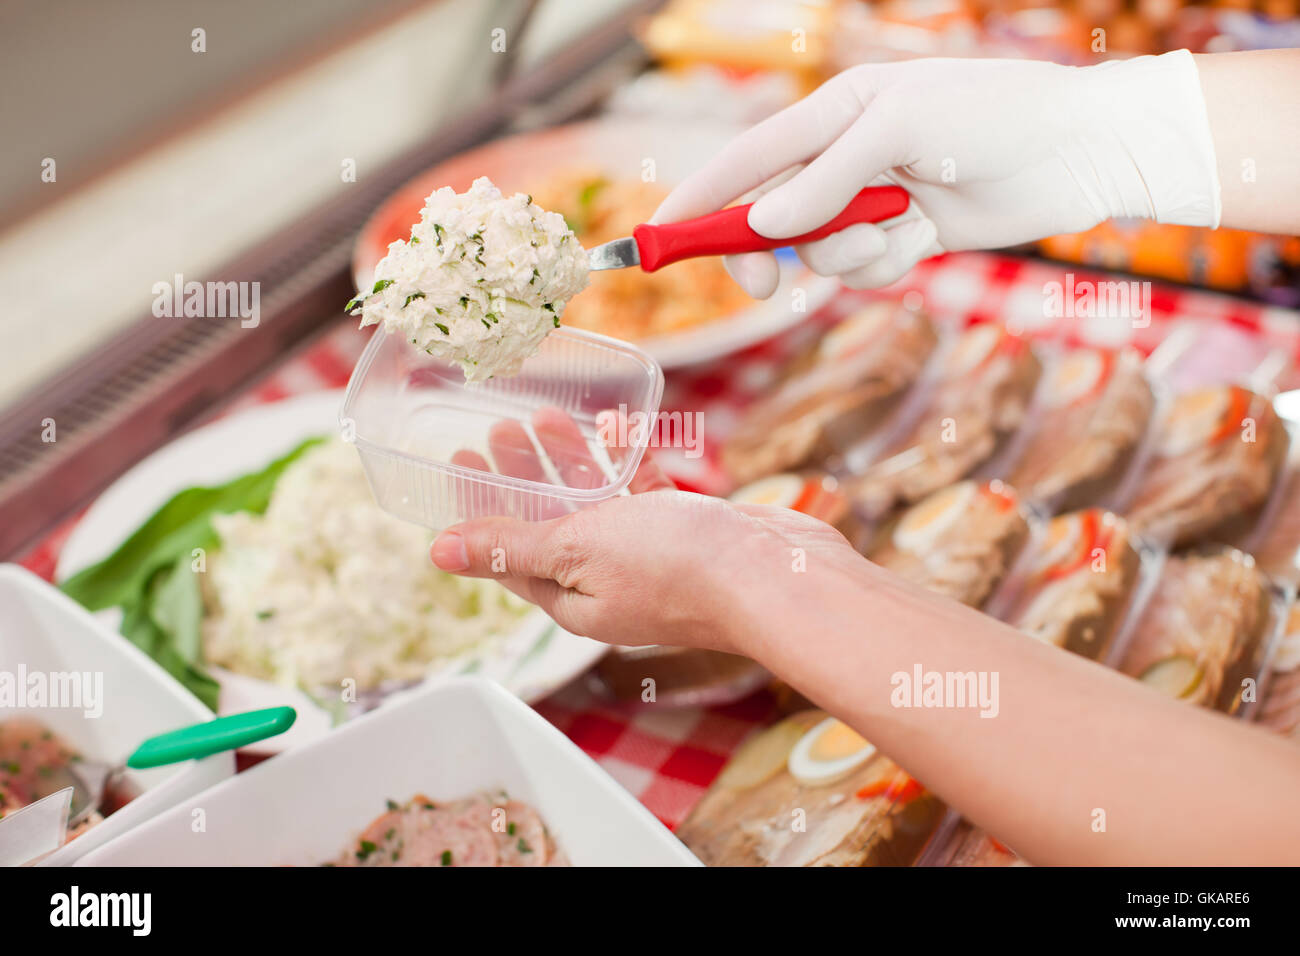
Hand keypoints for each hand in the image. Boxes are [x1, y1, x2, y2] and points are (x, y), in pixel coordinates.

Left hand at [430, 457, 859, 651]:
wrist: (776, 575)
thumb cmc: (677, 566)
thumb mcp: (577, 549)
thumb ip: (513, 545)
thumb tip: (439, 553)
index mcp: (571, 599)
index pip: (509, 553)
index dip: (481, 509)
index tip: (461, 459)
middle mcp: (607, 584)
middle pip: (549, 525)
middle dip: (520, 478)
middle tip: (496, 430)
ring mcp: (650, 559)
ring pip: (596, 506)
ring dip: (568, 464)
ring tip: (543, 419)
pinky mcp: (688, 534)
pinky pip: (644, 496)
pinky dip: (625, 464)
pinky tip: (615, 431)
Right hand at [654, 51, 1219, 295]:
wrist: (1077, 150)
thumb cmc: (991, 116)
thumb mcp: (897, 131)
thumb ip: (824, 182)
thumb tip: (764, 231)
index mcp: (834, 113)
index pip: (749, 160)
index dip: (701, 199)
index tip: (661, 236)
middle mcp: (847, 156)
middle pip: (774, 217)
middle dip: (768, 253)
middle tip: (768, 287)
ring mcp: (875, 198)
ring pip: (820, 250)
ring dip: (846, 254)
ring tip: (893, 230)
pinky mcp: (906, 234)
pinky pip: (865, 266)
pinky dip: (884, 262)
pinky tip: (920, 238)